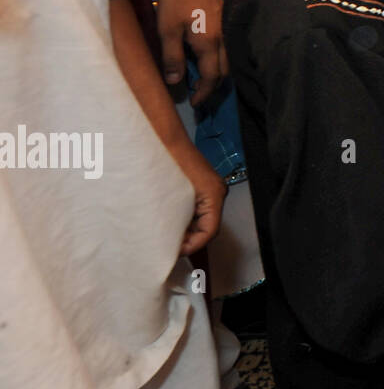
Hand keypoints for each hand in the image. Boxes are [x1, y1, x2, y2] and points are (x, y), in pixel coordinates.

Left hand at [156, 0, 226, 105]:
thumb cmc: (175, 0)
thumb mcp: (167, 29)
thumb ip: (172, 57)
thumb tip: (176, 82)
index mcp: (209, 43)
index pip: (211, 77)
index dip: (203, 93)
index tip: (194, 104)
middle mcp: (223, 39)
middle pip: (224, 72)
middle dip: (213, 87)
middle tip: (198, 95)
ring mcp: (227, 29)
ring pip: (228, 60)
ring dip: (217, 74)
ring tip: (202, 80)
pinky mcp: (225, 21)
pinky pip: (228, 48)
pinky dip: (220, 60)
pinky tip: (208, 58)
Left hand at [171, 137, 226, 255]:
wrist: (161, 136)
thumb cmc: (165, 160)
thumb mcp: (171, 197)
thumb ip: (175, 221)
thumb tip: (172, 243)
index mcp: (214, 195)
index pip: (210, 231)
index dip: (192, 246)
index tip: (173, 252)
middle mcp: (216, 192)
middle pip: (207, 226)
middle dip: (188, 239)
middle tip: (166, 248)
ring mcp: (209, 187)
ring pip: (201, 217)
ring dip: (184, 229)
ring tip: (163, 236)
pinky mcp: (199, 184)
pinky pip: (196, 208)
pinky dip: (182, 218)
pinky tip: (165, 220)